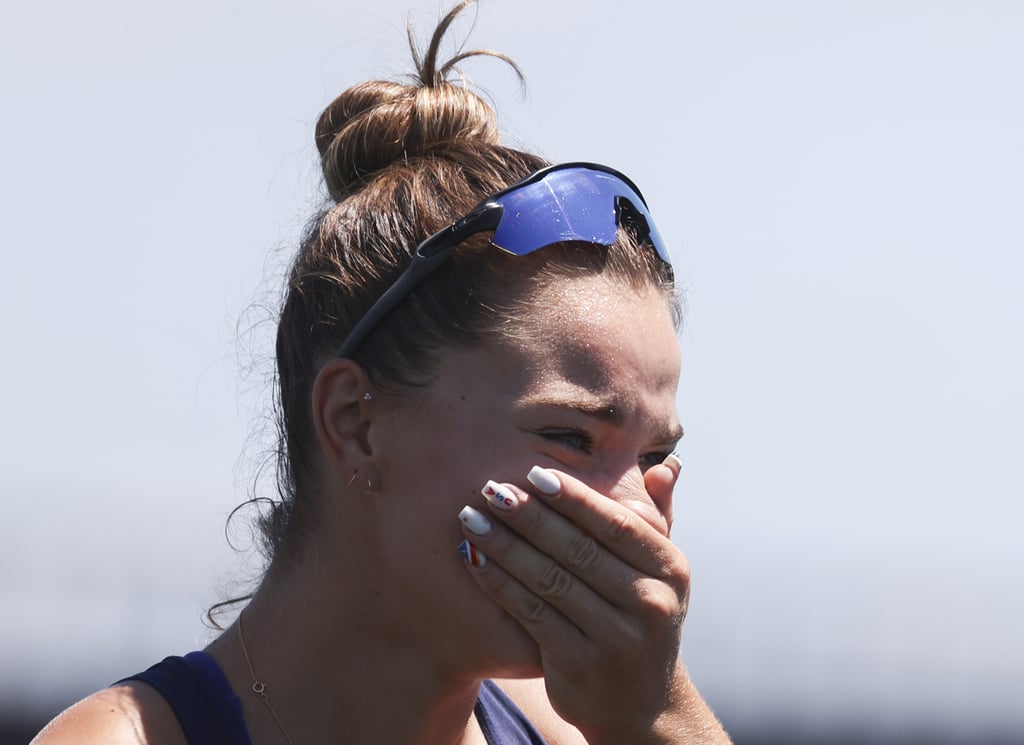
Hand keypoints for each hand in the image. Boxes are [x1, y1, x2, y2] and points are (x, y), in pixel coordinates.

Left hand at [460, 460, 691, 741]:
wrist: (643, 706)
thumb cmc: (643, 620)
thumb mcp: (661, 574)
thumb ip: (658, 519)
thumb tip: (664, 468)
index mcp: (669, 569)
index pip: (614, 523)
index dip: (572, 497)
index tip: (532, 473)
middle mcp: (650, 602)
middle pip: (576, 548)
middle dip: (529, 515)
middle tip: (490, 488)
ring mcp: (616, 636)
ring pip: (549, 578)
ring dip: (504, 544)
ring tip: (471, 517)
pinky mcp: (580, 663)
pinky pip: (530, 612)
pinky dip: (499, 582)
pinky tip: (475, 559)